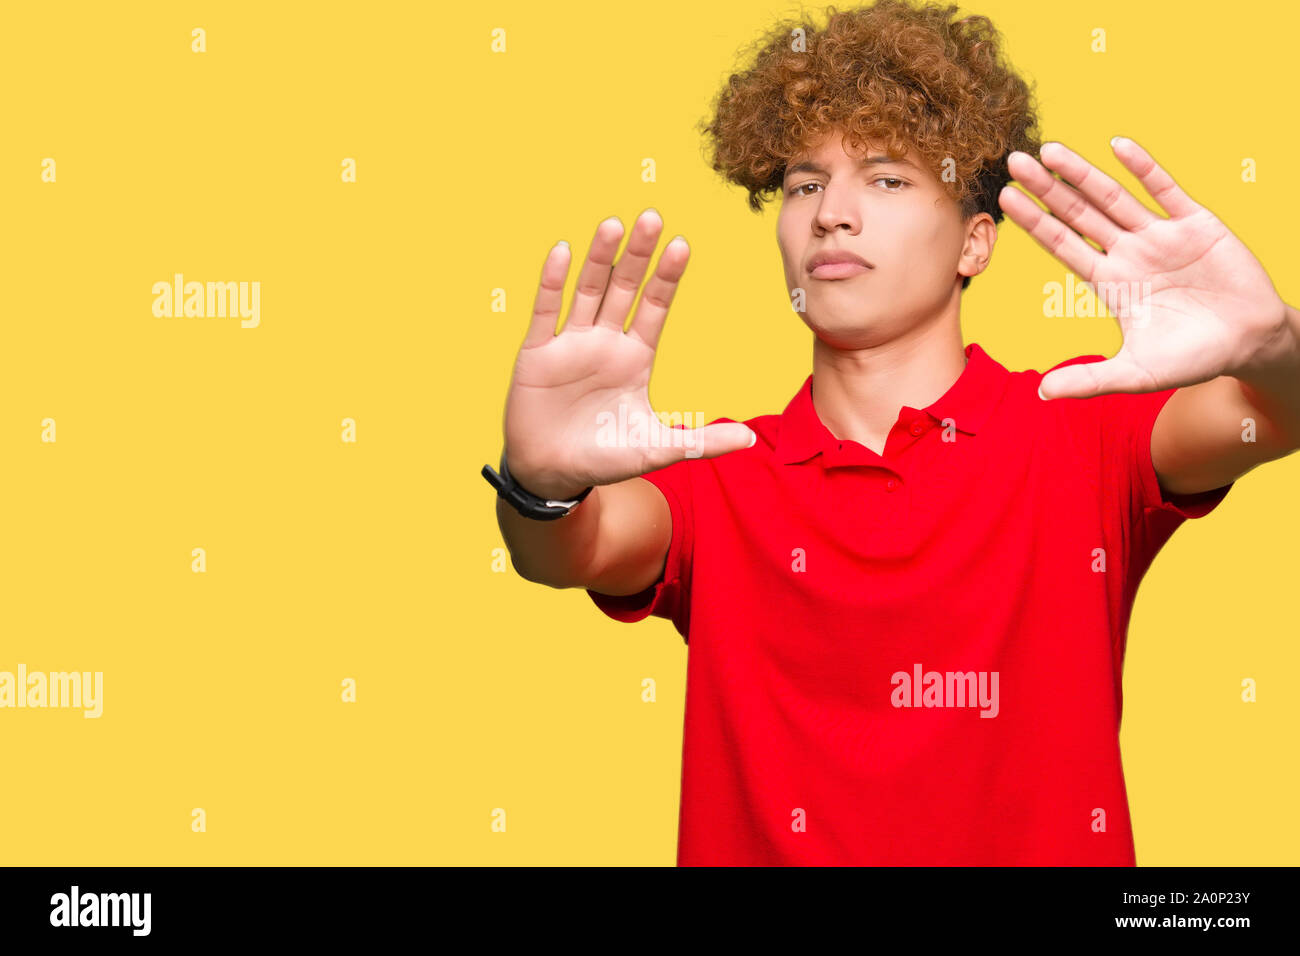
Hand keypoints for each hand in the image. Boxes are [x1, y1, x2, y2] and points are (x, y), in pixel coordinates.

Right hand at [501, 209, 754, 499]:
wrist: (551, 473)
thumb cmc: (604, 458)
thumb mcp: (658, 449)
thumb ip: (702, 442)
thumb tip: (751, 441)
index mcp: (635, 356)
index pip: (655, 307)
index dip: (667, 277)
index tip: (682, 245)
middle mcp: (605, 342)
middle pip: (624, 288)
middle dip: (639, 254)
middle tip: (653, 216)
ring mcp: (571, 343)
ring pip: (588, 290)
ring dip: (599, 258)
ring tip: (614, 224)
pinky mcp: (537, 352)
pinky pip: (546, 310)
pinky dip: (553, 281)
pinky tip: (563, 250)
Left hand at [998, 137, 1294, 399]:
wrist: (1251, 344)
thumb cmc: (1192, 360)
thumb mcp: (1136, 374)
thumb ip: (1090, 380)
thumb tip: (1043, 394)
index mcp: (1110, 282)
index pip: (1062, 245)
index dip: (1034, 223)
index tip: (1005, 200)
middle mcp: (1129, 253)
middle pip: (1078, 214)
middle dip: (1047, 190)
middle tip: (1014, 161)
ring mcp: (1160, 235)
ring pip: (1113, 197)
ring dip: (1082, 174)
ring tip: (1049, 150)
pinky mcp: (1196, 224)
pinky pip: (1166, 189)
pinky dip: (1143, 168)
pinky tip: (1116, 146)